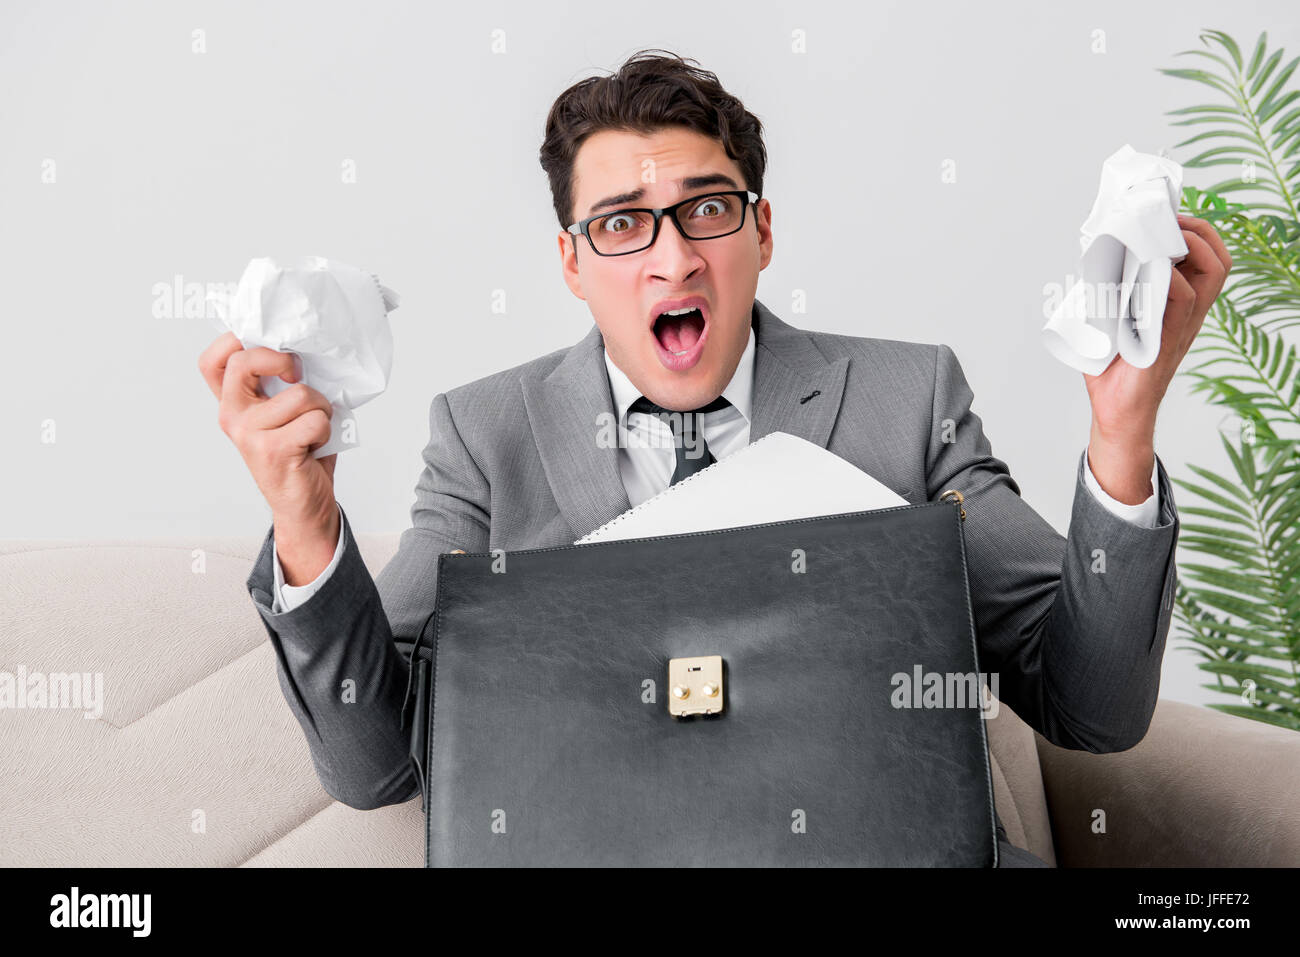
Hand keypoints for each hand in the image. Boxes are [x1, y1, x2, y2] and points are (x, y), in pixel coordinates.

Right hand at [198, 332, 338, 530]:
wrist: (304, 503)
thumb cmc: (300, 451)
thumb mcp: (284, 411)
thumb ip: (280, 383)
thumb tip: (302, 348)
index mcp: (232, 403)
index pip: (212, 360)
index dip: (237, 341)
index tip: (273, 351)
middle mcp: (232, 416)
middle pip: (244, 362)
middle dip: (283, 361)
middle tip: (299, 378)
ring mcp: (248, 433)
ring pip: (299, 394)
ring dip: (320, 408)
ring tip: (313, 427)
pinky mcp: (272, 450)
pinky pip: (314, 420)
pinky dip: (326, 429)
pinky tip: (315, 445)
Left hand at [1082, 215, 1231, 502]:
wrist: (1115, 410)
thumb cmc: (1113, 366)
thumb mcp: (1111, 319)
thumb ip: (1109, 291)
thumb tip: (1091, 258)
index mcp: (1181, 306)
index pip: (1209, 260)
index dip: (1197, 232)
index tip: (1168, 216)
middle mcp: (1190, 314)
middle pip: (1219, 262)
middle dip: (1197, 232)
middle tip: (1166, 221)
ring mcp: (1183, 327)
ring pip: (1207, 276)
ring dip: (1183, 250)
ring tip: (1156, 239)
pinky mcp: (1167, 340)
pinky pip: (1179, 301)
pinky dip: (1165, 280)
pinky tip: (1139, 272)